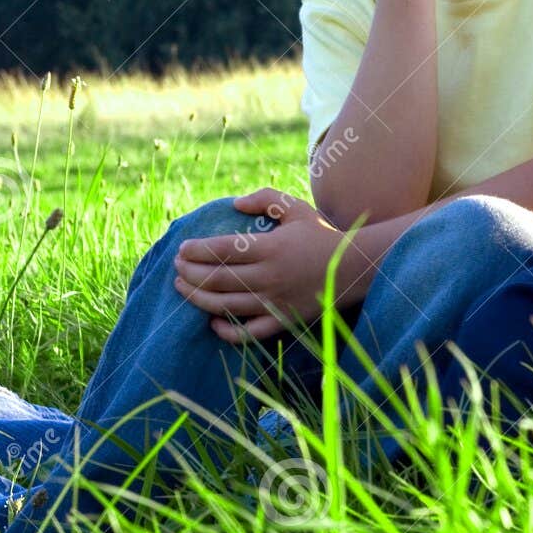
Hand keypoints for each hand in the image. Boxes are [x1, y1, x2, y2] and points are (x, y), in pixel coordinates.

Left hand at [173, 188, 376, 343]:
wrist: (355, 267)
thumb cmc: (323, 234)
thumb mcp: (297, 209)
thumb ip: (267, 200)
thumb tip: (235, 204)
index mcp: (271, 248)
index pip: (222, 250)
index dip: (196, 250)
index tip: (182, 248)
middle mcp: (269, 276)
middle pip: (217, 278)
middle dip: (189, 272)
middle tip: (176, 266)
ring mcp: (275, 301)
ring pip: (225, 305)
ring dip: (197, 297)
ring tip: (182, 288)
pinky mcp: (283, 320)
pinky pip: (248, 332)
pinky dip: (226, 331)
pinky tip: (213, 322)